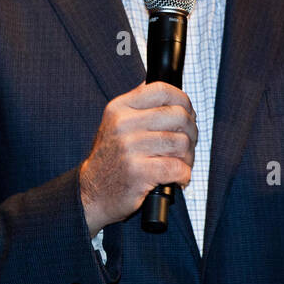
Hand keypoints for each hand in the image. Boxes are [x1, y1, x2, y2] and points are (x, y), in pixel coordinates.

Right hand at [78, 82, 196, 235]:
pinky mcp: (138, 172)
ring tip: (182, 163)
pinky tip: (178, 178)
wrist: (91, 194)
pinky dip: (184, 174)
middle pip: (178, 116)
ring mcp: (130, 148)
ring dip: (188, 156)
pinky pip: (177, 167)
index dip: (183, 100)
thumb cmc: (111, 159)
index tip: (188, 112)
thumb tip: (171, 92)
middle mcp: (123, 124)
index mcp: (120, 108)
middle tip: (188, 143)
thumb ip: (140, 105)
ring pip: (181, 143)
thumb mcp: (116, 123)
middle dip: (191, 131)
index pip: (162, 90)